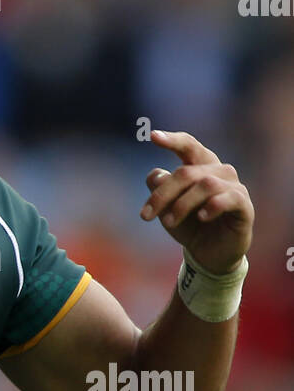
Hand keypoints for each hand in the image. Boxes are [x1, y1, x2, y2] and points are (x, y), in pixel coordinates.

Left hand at [140, 130, 253, 274]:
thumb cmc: (188, 224)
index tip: (153, 136)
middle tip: (145, 215)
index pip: (188, 146)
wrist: (208, 254)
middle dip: (163, 194)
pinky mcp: (244, 205)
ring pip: (205, 185)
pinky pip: (228, 198)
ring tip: (168, 222)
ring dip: (182, 205)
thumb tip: (157, 175)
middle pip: (186, 172)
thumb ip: (160, 188)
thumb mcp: (167, 208)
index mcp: (200, 165)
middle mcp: (219, 171)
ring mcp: (234, 187)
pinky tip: (201, 217)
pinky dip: (211, 206)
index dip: (172, 140)